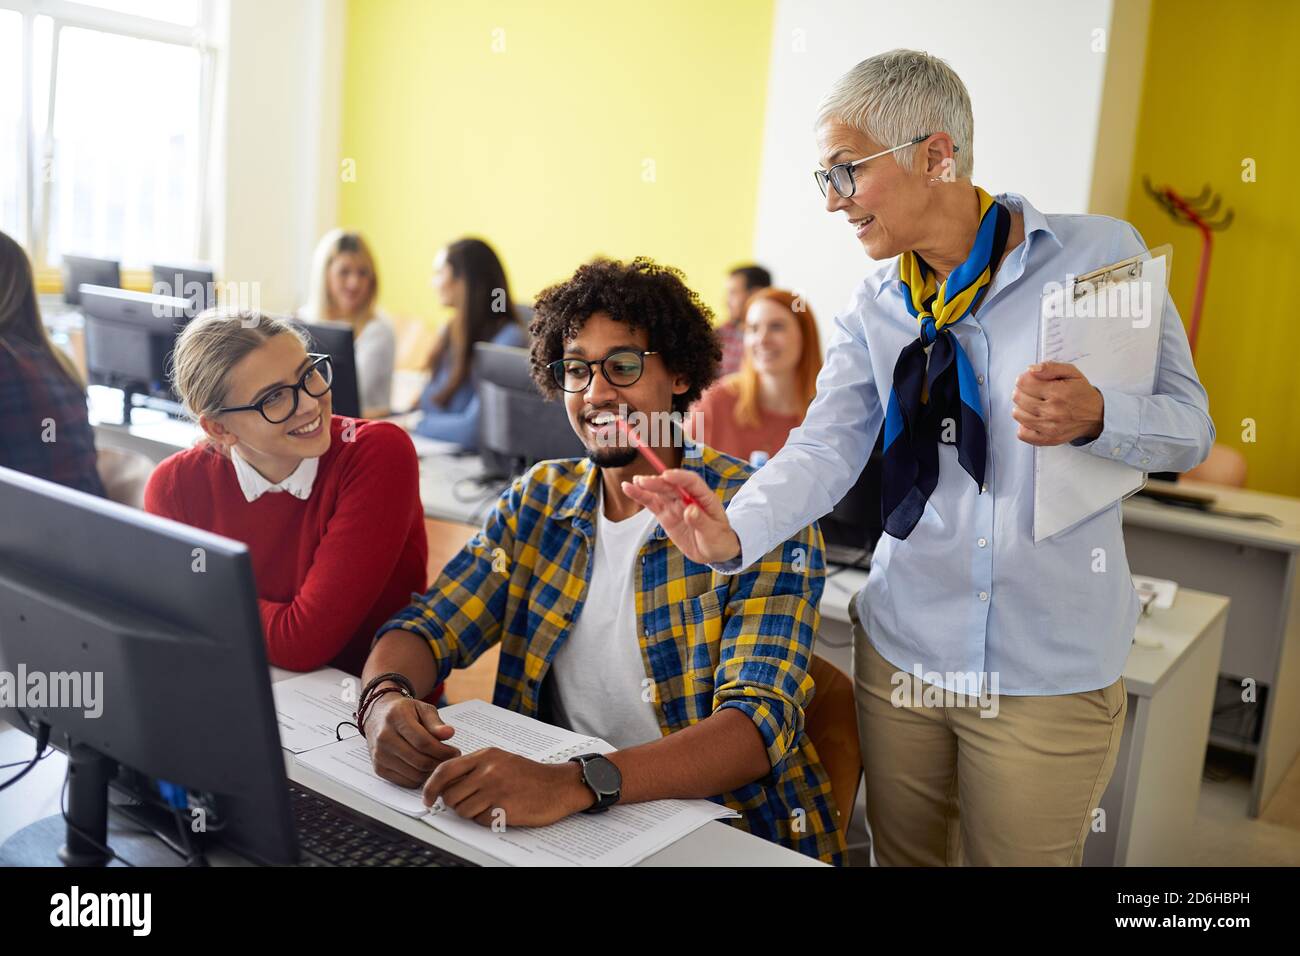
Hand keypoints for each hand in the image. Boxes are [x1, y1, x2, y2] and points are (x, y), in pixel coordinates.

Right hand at [365, 695, 460, 787]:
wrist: (377, 716)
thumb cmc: (404, 712)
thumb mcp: (422, 709)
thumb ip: (436, 722)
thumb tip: (449, 733)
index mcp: (396, 718)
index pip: (423, 742)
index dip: (443, 750)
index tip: (455, 752)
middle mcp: (384, 738)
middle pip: (419, 761)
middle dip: (439, 762)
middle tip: (450, 760)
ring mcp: (379, 755)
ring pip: (414, 774)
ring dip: (431, 773)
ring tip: (439, 763)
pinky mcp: (379, 769)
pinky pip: (406, 782)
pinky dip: (420, 779)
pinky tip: (426, 769)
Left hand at [422, 748, 592, 827]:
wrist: (559, 785)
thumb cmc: (529, 775)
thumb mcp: (500, 760)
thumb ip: (474, 768)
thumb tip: (443, 785)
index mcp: (485, 755)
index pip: (445, 770)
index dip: (430, 787)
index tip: (427, 798)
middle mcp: (488, 770)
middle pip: (450, 795)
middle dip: (455, 804)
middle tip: (471, 803)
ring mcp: (496, 789)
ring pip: (462, 811)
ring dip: (472, 813)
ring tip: (490, 806)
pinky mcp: (505, 808)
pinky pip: (480, 821)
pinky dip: (487, 820)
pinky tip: (502, 811)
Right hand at [620, 469, 740, 564]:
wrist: (714, 551)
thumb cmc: (718, 539)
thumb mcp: (713, 533)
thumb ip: (701, 521)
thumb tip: (690, 510)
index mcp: (705, 497)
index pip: (692, 482)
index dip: (679, 477)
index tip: (667, 475)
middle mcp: (688, 497)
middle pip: (672, 485)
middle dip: (658, 482)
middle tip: (643, 481)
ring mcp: (676, 505)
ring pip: (660, 492)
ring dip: (646, 486)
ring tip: (633, 482)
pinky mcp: (666, 514)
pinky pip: (652, 503)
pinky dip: (641, 496)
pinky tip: (629, 489)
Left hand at [1012, 362, 1104, 445]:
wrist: (1097, 415)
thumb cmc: (1082, 393)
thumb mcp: (1072, 373)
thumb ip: (1051, 367)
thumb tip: (1031, 369)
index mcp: (1057, 392)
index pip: (1023, 382)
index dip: (1024, 378)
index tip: (1031, 380)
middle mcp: (1052, 411)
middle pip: (1018, 397)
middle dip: (1022, 391)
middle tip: (1033, 392)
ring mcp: (1049, 427)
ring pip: (1017, 414)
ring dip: (1022, 407)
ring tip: (1033, 405)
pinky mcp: (1048, 439)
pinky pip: (1022, 434)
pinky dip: (1023, 426)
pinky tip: (1032, 419)